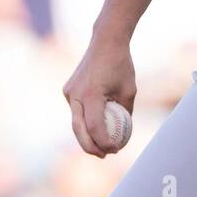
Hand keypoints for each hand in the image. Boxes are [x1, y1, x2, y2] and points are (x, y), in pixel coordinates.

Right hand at [62, 34, 136, 157]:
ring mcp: (69, 92)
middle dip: (91, 147)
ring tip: (101, 147)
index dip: (105, 142)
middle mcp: (75, 95)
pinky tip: (96, 127)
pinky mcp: (67, 90)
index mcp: (91, 95)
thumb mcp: (129, 91)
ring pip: (75, 122)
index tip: (116, 150)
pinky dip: (84, 121)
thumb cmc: (121, 65)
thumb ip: (125, 112)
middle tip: (104, 156)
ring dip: (86, 136)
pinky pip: (76, 110)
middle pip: (79, 130)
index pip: (95, 127)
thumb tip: (124, 134)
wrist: (105, 41)